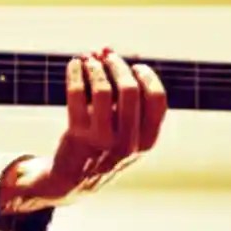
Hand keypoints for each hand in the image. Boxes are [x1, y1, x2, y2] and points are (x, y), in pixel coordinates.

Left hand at [0, 48, 166, 213]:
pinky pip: (76, 95)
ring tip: (89, 59)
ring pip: (102, 90)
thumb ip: (124, 95)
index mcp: (146, 142)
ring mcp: (102, 141)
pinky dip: (75, 74)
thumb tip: (108, 50)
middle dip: (118, 66)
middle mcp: (128, 143)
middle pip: (129, 91)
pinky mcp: (77, 136)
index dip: (147, 76)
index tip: (136, 65)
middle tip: (108, 56)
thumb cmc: (103, 146)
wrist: (73, 180)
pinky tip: (74, 65)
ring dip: (95, 68)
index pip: (157, 100)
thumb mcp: (124, 130)